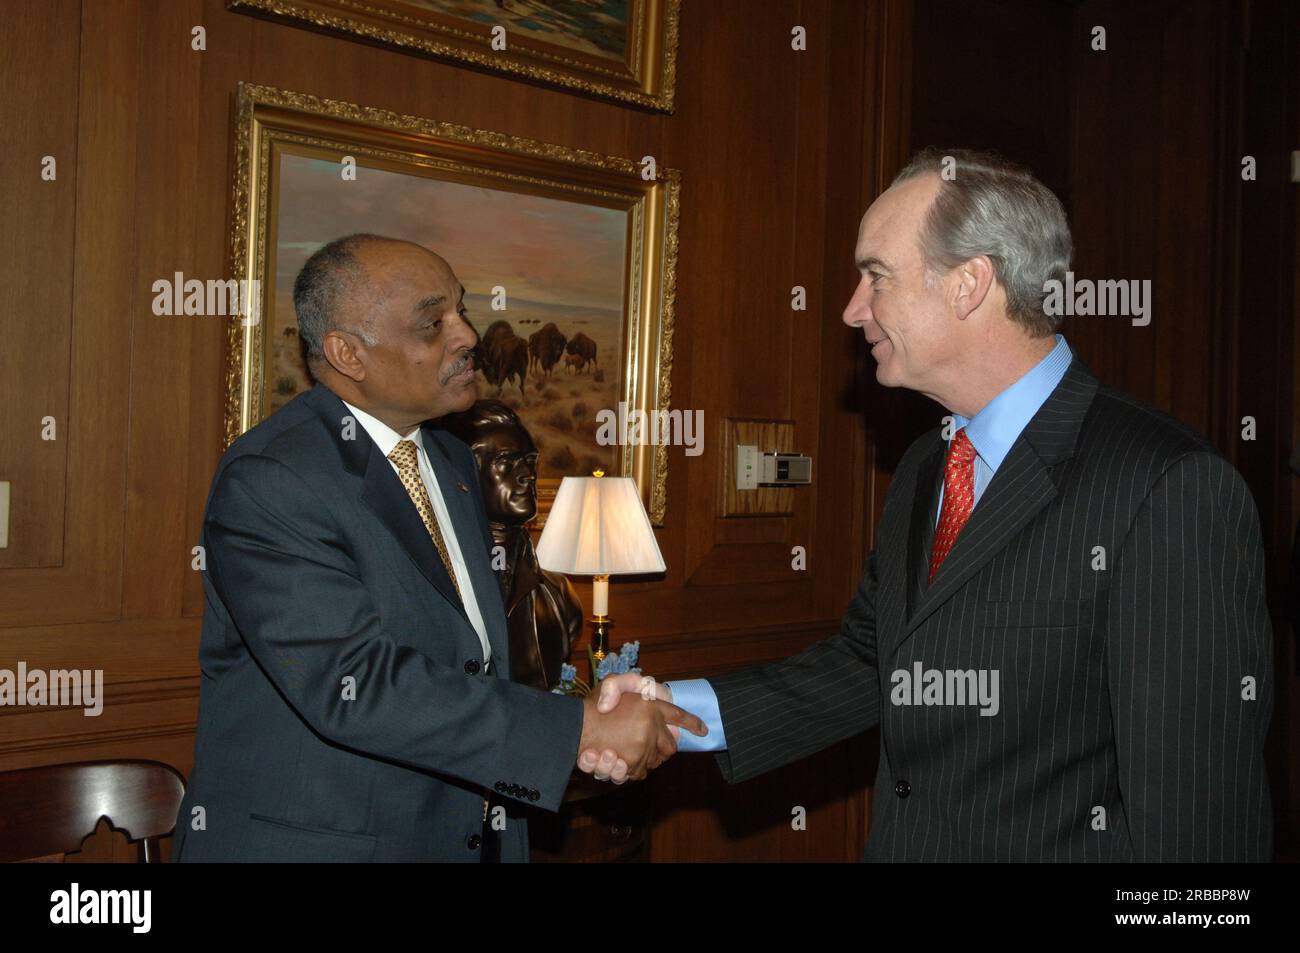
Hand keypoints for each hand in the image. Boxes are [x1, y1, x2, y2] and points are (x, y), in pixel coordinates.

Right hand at [576, 681, 704, 782]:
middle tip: (651, 744)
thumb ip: (624, 683)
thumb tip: (635, 698)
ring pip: (656, 760)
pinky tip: (619, 761)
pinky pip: (641, 771)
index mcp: (649, 705)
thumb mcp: (609, 683)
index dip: (692, 723)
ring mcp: (643, 748)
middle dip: (666, 746)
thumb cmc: (590, 707)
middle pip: (671, 745)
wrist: (571, 730)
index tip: (703, 730)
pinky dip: (634, 769)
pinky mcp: (632, 765)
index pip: (678, 715)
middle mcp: (650, 727)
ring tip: (627, 752)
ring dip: (647, 759)